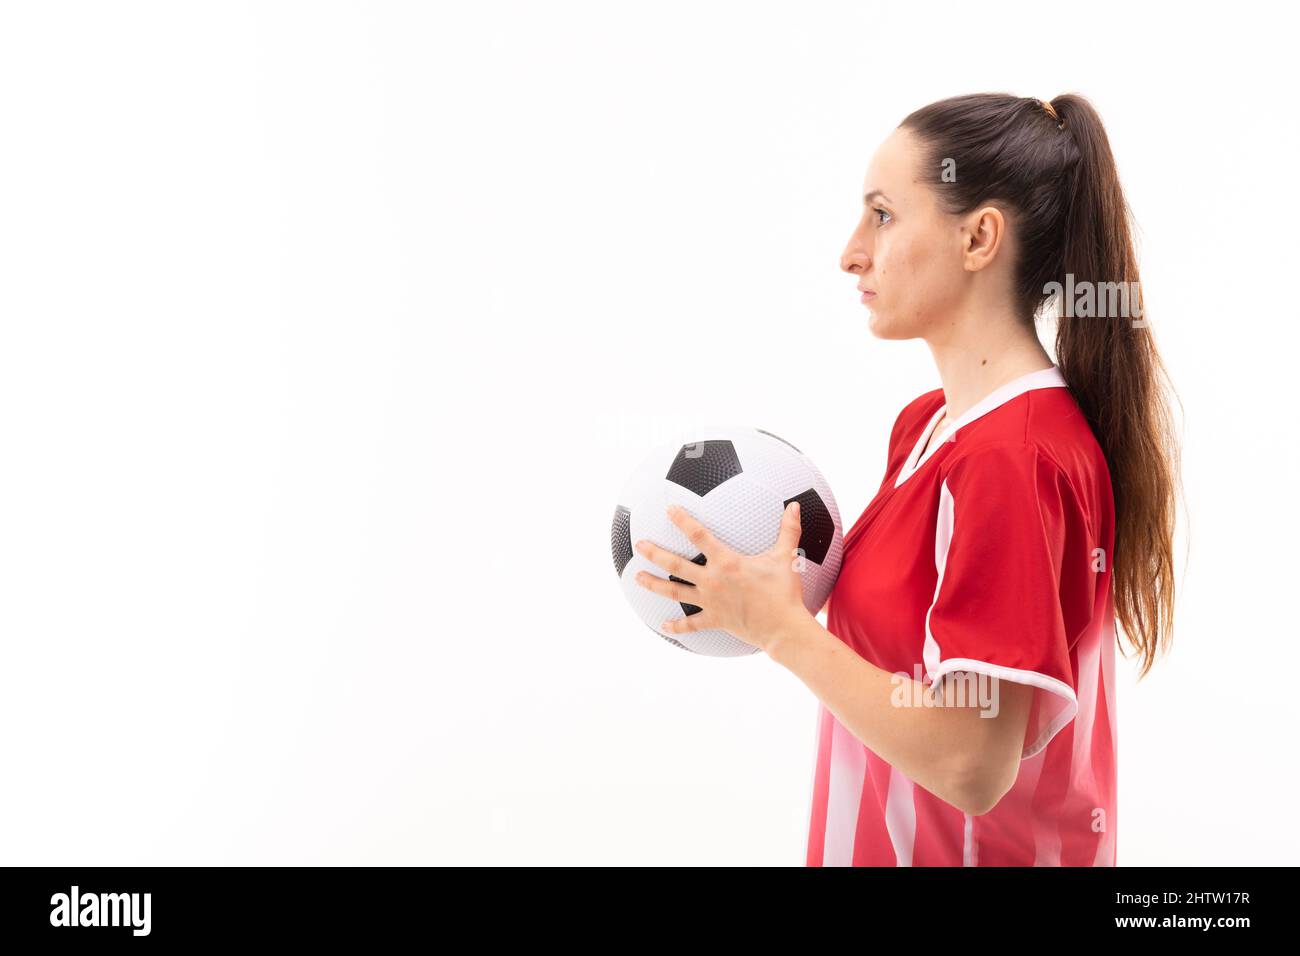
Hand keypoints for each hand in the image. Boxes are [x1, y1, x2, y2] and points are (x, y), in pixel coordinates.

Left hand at [633, 500, 809, 653]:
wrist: (783, 628)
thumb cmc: (784, 592)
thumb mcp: (786, 557)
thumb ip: (788, 530)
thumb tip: (795, 505)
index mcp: (726, 562)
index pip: (699, 535)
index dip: (682, 520)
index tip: (669, 510)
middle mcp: (712, 580)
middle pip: (675, 565)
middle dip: (654, 553)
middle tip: (639, 545)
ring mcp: (710, 602)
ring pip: (674, 592)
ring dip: (654, 585)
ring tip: (637, 578)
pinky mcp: (714, 619)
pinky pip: (691, 624)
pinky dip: (676, 626)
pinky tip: (663, 625)